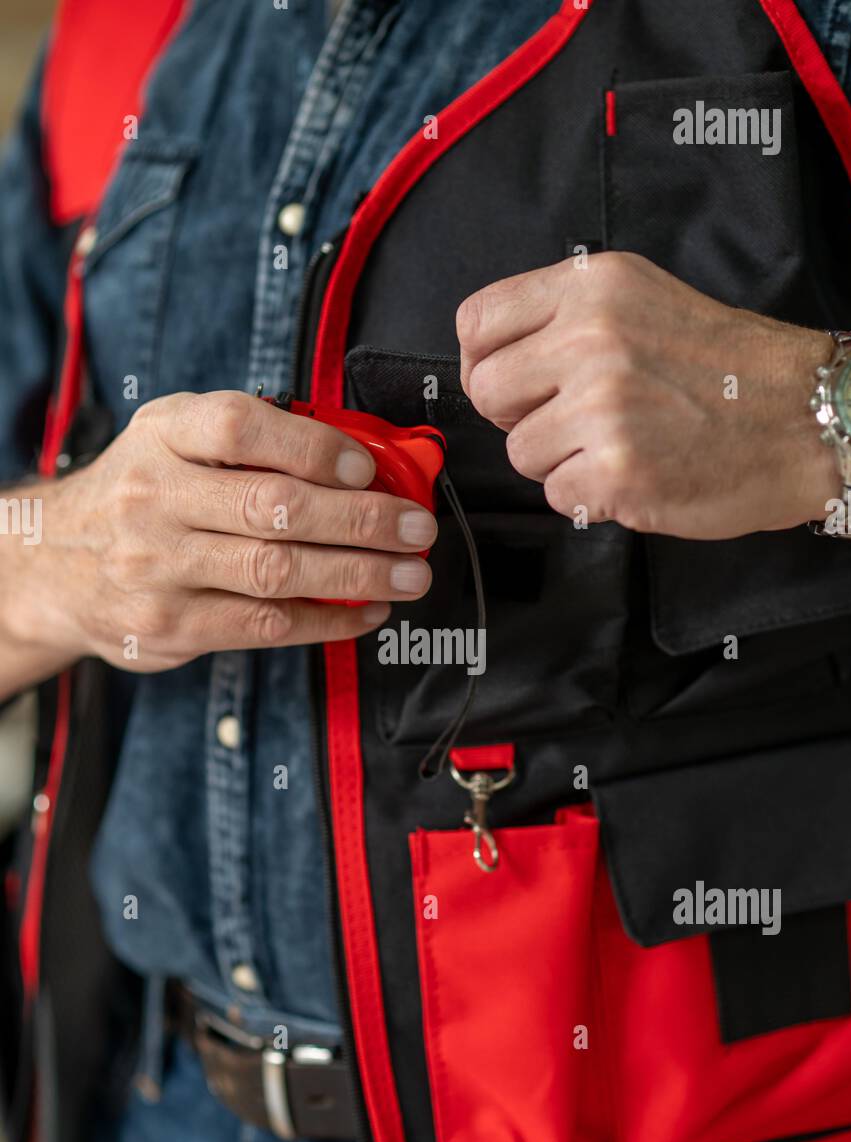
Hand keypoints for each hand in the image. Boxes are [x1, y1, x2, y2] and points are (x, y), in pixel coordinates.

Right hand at [4, 391, 436, 677]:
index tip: (367, 468)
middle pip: (274, 507)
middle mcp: (154, 497)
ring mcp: (159, 567)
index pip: (240, 427)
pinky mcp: (171, 626)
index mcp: (163, 435)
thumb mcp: (176, 440)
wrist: (55, 563)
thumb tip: (367, 460)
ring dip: (359, 574)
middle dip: (361, 520)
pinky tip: (367, 611)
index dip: (314, 447)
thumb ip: (257, 442)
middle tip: (416, 527)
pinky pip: (266, 625)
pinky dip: (329, 620)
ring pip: (277, 572)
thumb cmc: (142, 493)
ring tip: (410, 573)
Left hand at [457, 252, 835, 539]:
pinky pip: (555, 494)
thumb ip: (567, 317)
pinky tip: (633, 473)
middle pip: (487, 392)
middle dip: (518, 416)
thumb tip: (496, 356)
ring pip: (519, 451)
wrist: (806, 419)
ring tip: (615, 445)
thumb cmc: (730, 370)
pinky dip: (587, 496)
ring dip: (557, 460)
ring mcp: (603, 406)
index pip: (477, 322)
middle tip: (571, 420)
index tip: (513, 382)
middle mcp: (591, 338)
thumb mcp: (643, 301)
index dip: (484, 363)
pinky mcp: (615, 470)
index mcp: (593, 287)